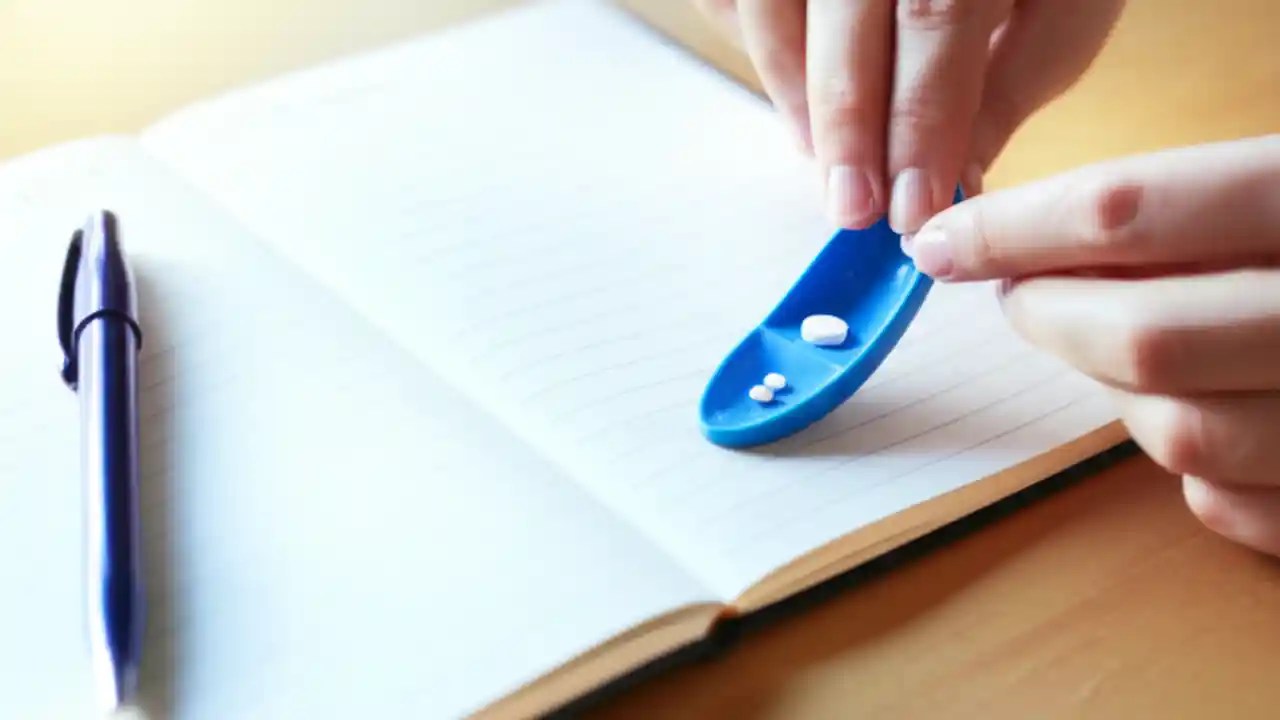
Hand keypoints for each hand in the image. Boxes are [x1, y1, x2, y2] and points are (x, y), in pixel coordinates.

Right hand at [692, 0, 1122, 232]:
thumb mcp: (1063, 8)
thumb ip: (1009, 88)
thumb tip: (951, 180)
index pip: (934, 16)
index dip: (917, 121)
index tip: (911, 209)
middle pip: (845, 10)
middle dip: (846, 126)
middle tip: (852, 210)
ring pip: (771, 3)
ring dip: (792, 95)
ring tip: (824, 163)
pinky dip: (753, 48)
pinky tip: (794, 95)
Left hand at [905, 134, 1279, 554]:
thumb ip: (1204, 200)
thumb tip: (1048, 230)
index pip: (1133, 212)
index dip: (1014, 228)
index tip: (942, 239)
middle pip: (1144, 336)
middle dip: (1046, 315)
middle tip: (1008, 292)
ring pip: (1182, 432)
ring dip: (1109, 391)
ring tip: (1097, 346)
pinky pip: (1236, 507)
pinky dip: (1189, 468)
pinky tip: (1191, 415)